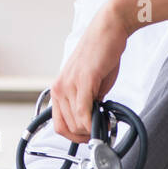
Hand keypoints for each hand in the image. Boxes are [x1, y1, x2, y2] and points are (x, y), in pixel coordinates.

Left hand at [51, 6, 128, 143]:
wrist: (108, 30)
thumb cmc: (101, 55)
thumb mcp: (90, 84)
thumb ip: (88, 102)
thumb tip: (93, 121)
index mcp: (59, 89)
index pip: (59, 125)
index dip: (74, 137)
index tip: (90, 139)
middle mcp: (59, 88)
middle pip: (68, 127)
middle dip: (86, 136)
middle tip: (102, 133)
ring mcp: (69, 84)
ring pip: (76, 123)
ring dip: (92, 130)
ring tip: (107, 125)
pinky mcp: (83, 80)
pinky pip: (83, 112)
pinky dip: (92, 123)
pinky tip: (103, 124)